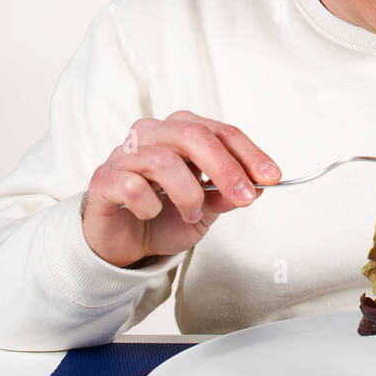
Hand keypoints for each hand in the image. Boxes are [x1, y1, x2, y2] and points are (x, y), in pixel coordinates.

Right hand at [81, 110, 281, 268]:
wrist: (123, 244)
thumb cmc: (164, 216)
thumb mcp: (206, 209)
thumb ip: (227, 194)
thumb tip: (257, 185)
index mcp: (180, 131)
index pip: (220, 131)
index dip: (249, 153)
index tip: (272, 177)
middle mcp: (151, 134)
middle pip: (193, 135)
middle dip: (225, 167)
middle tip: (244, 197)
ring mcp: (124, 154)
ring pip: (164, 160)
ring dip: (188, 193)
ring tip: (192, 214)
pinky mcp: (104, 179)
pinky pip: (132, 185)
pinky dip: (150, 204)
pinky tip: (152, 213)